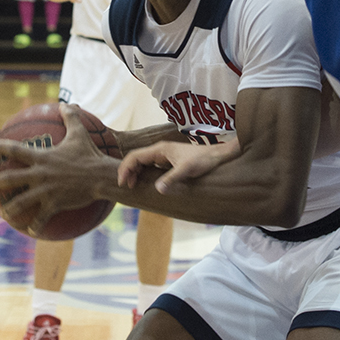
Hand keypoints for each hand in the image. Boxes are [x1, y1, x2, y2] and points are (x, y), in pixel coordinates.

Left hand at [0, 104, 115, 234]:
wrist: (101, 176)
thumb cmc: (90, 154)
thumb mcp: (80, 134)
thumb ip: (71, 118)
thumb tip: (66, 104)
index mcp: (42, 158)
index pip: (17, 151)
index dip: (3, 148)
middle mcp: (39, 174)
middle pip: (11, 178)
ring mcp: (45, 191)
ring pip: (21, 202)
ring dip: (11, 209)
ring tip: (4, 213)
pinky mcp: (54, 204)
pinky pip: (42, 217)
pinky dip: (36, 225)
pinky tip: (31, 231)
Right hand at [118, 138, 240, 193]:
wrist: (217, 155)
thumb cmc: (203, 160)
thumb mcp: (187, 170)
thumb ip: (172, 178)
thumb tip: (158, 190)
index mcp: (160, 149)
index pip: (135, 156)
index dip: (125, 169)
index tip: (122, 183)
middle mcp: (159, 150)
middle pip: (136, 159)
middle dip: (128, 171)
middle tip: (126, 187)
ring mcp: (164, 155)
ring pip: (142, 162)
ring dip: (135, 173)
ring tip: (133, 186)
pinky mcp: (168, 161)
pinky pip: (150, 166)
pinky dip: (143, 173)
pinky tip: (145, 183)